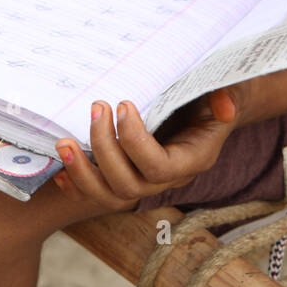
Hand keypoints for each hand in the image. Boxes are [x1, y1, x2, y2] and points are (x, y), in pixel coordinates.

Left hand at [53, 87, 244, 207]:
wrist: (203, 108)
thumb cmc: (209, 96)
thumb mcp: (226, 90)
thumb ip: (225, 95)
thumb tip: (224, 105)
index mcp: (190, 160)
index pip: (157, 165)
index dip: (134, 140)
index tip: (122, 103)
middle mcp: (166, 179)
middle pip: (128, 184)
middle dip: (105, 148)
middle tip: (96, 108)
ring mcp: (143, 182)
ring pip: (109, 197)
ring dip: (83, 173)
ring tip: (64, 143)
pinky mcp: (125, 178)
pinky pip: (97, 195)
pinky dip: (75, 185)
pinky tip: (60, 166)